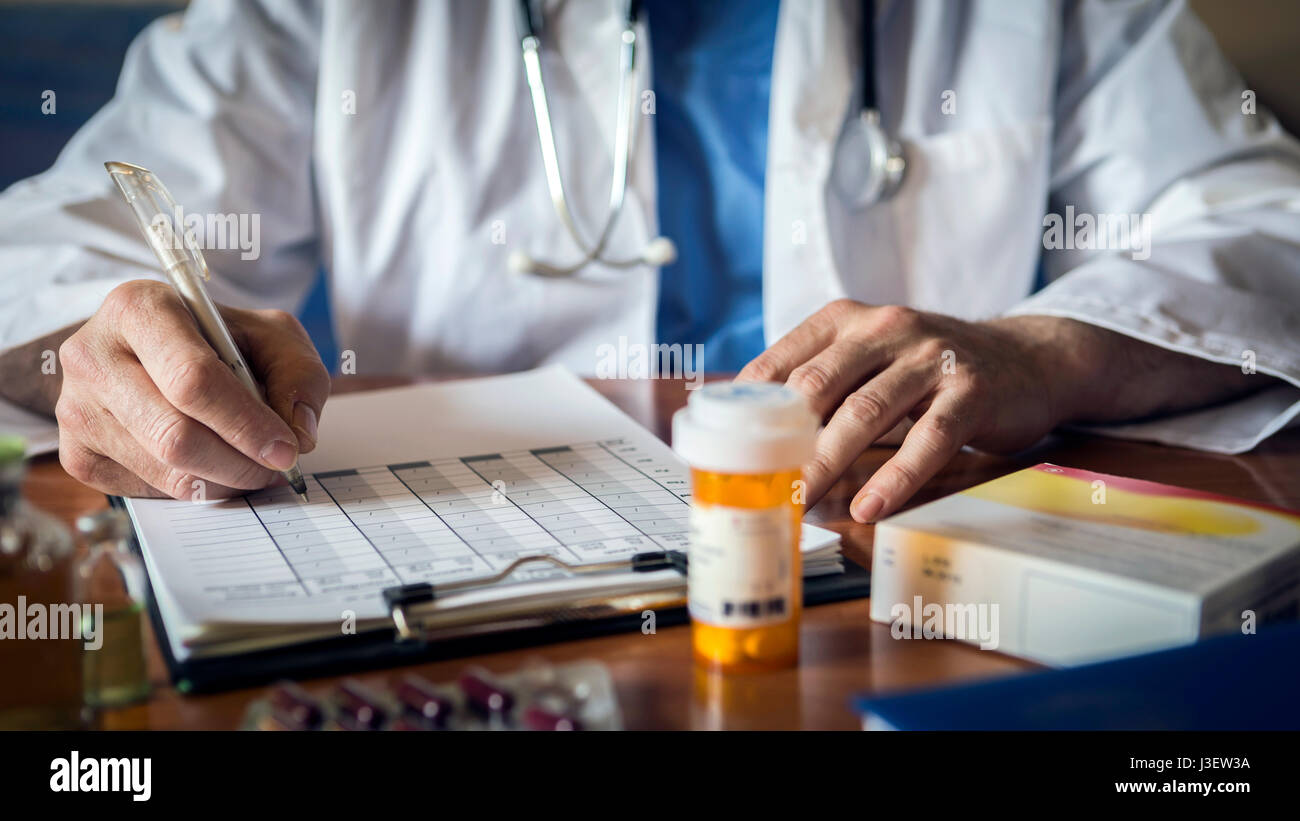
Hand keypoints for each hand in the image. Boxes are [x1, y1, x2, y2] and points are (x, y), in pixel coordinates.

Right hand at [55, 279, 329, 498]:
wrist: (161, 349)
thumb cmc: (219, 339)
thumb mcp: (272, 335)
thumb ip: (298, 375)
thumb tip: (298, 434)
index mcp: (138, 308)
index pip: (192, 379)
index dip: (246, 423)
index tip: (285, 449)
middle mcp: (92, 355)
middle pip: (175, 434)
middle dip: (239, 462)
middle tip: (276, 466)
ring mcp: (75, 407)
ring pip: (163, 469)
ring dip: (223, 479)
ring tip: (252, 465)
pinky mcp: (75, 452)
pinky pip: (144, 490)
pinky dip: (192, 488)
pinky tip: (210, 465)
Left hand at [737, 301, 1083, 521]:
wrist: (1027, 357)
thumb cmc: (929, 368)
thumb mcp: (870, 356)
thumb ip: (820, 381)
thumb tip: (753, 432)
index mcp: (845, 319)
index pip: (782, 361)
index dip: (748, 408)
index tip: (724, 449)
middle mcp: (885, 328)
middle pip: (817, 387)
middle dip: (782, 441)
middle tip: (758, 486)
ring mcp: (930, 357)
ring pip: (865, 412)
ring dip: (828, 463)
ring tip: (803, 501)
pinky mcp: (971, 391)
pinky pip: (927, 438)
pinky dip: (896, 477)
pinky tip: (870, 506)